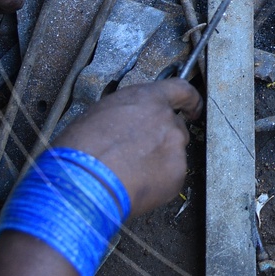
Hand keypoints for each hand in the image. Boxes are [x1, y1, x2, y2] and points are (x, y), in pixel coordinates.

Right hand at [52, 79, 203, 212]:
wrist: (84, 182)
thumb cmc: (81, 149)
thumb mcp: (99, 114)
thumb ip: (127, 114)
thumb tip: (130, 124)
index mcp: (147, 99)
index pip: (182, 90)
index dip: (190, 100)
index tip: (193, 108)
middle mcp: (166, 119)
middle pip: (176, 127)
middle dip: (162, 139)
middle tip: (139, 154)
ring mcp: (175, 147)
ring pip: (173, 153)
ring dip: (159, 161)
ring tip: (130, 173)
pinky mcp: (177, 174)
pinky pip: (172, 176)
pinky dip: (158, 182)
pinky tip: (136, 185)